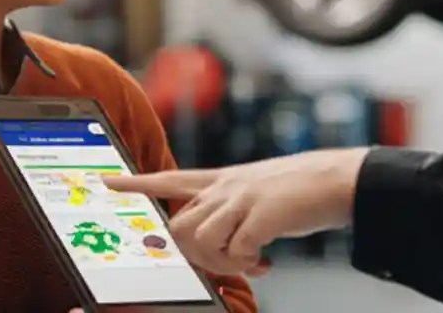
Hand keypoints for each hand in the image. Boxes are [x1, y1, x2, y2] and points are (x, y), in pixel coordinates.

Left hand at [104, 148, 370, 275]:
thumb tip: (216, 244)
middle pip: (179, 227)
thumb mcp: (255, 192)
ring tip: (252, 259)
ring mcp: (242, 199)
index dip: (135, 183)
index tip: (105, 183)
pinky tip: (267, 260)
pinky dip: (250, 264)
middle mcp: (226, 187)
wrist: (337, 179)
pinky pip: (237, 250)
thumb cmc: (298, 190)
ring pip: (201, 240)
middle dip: (197, 255)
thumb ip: (230, 210)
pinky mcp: (261, 214)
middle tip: (229, 262)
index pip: (168, 180)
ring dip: (225, 262)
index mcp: (222, 180)